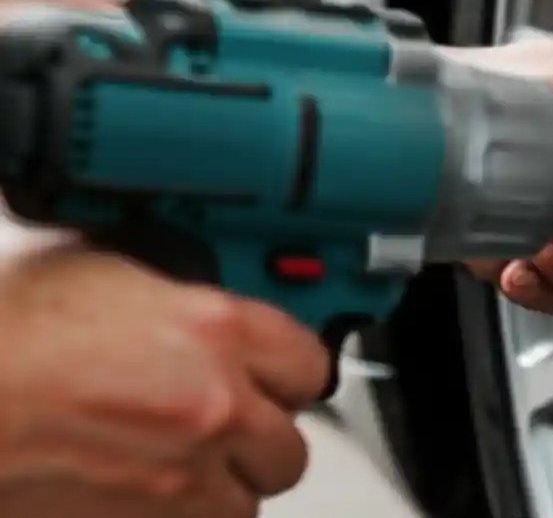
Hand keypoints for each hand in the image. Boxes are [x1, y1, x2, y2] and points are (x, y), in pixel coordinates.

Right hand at [0, 242, 328, 517]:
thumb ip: (174, 294)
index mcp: (216, 329)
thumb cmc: (7, 337)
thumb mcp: (103, 273)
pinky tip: (150, 493)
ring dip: (222, 487)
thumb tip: (195, 298)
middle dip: (260, 441)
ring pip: (248, 501)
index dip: (288, 374)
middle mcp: (217, 404)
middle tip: (227, 430)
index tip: (274, 381)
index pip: (309, 364)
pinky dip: (182, 515)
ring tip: (181, 465)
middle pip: (289, 446)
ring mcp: (187, 473)